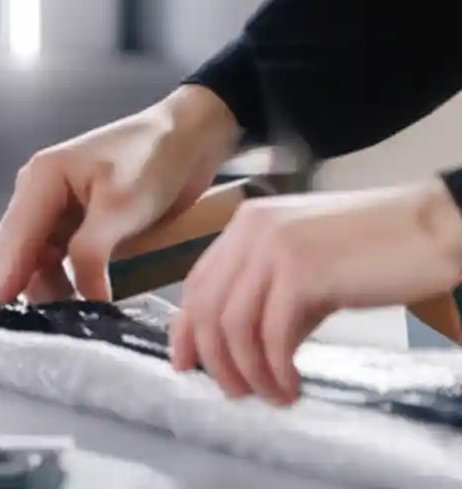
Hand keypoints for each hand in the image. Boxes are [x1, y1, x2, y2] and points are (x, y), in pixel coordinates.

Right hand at [0, 86, 241, 318]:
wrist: (190, 137)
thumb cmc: (154, 160)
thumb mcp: (120, 209)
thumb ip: (90, 256)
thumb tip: (84, 304)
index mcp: (39, 180)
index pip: (14, 241)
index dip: (5, 282)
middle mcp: (38, 194)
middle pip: (18, 252)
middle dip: (26, 289)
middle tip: (43, 330)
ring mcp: (56, 209)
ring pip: (37, 260)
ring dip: (49, 288)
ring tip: (68, 322)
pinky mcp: (76, 222)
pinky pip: (58, 258)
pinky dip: (66, 280)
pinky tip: (80, 302)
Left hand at [170, 180, 461, 405]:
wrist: (435, 226)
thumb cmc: (379, 250)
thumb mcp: (311, 272)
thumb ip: (274, 304)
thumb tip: (248, 354)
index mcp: (248, 224)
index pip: (198, 282)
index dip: (186, 328)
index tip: (185, 363)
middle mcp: (251, 230)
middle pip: (206, 307)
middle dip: (214, 359)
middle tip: (234, 393)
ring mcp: (274, 247)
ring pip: (232, 325)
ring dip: (246, 371)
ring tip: (270, 395)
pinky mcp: (303, 271)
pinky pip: (271, 335)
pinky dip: (275, 369)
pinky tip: (290, 386)